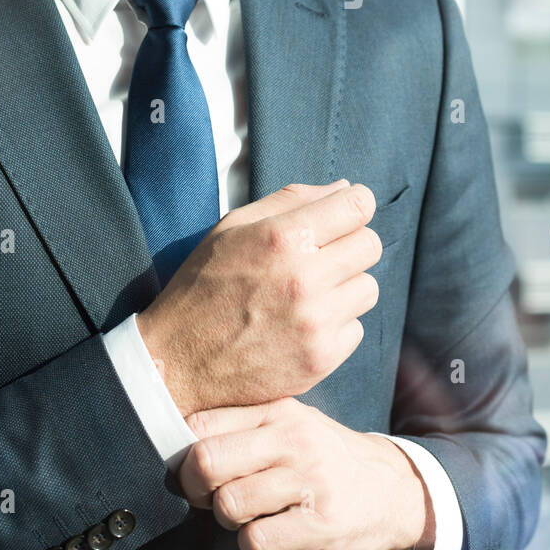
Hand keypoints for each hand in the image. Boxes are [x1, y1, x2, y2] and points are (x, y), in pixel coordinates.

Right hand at [137, 181, 381, 416]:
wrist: (178, 361)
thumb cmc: (202, 287)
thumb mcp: (232, 228)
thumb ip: (291, 201)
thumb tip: (343, 187)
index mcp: (282, 238)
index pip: (358, 206)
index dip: (354, 205)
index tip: (345, 214)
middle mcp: (305, 279)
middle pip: (371, 245)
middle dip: (350, 244)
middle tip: (322, 255)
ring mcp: (316, 322)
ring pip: (368, 288)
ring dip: (345, 287)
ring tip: (310, 293)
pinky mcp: (321, 359)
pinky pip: (356, 329)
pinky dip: (336, 325)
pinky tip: (303, 325)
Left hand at [179, 397, 434, 549]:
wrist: (393, 489)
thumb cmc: (328, 456)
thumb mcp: (294, 423)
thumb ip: (246, 425)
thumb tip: (183, 442)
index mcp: (279, 410)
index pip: (202, 422)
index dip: (184, 452)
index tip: (193, 468)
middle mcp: (293, 438)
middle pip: (207, 461)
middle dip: (195, 488)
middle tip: (206, 497)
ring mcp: (309, 479)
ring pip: (228, 504)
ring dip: (227, 519)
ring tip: (247, 514)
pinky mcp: (320, 521)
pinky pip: (256, 539)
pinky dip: (252, 544)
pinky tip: (270, 533)